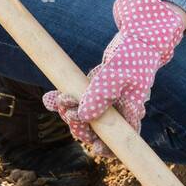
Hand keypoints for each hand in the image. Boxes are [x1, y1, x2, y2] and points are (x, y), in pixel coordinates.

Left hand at [42, 0, 185, 156]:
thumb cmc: (132, 55)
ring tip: (60, 97)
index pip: (121, 141)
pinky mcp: (94, 91)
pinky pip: (77, 101)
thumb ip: (100, 97)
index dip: (107, 149)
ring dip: (69, 111)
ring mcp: (105, 101)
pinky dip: (63, 100)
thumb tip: (83, 117)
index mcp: (130, 113)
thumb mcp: (116, 75)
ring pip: (83, 117)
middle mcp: (117, 111)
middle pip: (95, 130)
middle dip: (79, 123)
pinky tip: (50, 97)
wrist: (136, 37)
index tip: (94, 147)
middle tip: (67, 108)